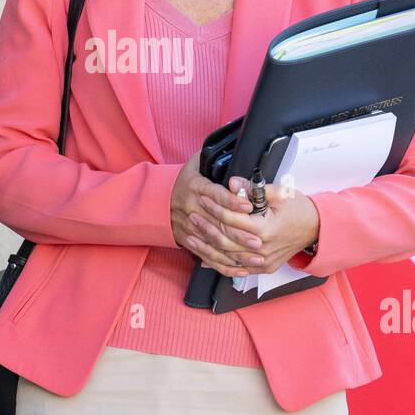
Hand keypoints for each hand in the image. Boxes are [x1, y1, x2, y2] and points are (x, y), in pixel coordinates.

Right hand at [170, 154, 262, 278]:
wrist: (156, 200)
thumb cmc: (184, 180)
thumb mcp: (196, 163)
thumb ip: (214, 156)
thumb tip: (238, 145)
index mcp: (195, 187)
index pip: (214, 194)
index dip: (231, 200)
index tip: (247, 206)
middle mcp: (191, 208)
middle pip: (216, 223)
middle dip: (238, 233)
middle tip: (258, 239)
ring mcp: (189, 226)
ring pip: (213, 242)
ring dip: (234, 252)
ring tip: (254, 256)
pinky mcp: (188, 240)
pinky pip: (207, 255)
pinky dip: (223, 264)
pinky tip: (239, 268)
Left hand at [190, 175, 319, 275]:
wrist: (318, 228)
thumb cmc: (299, 208)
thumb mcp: (280, 193)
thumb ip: (254, 189)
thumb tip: (231, 183)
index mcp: (265, 229)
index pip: (231, 219)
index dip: (215, 207)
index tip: (202, 198)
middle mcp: (262, 249)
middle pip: (226, 241)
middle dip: (206, 228)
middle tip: (191, 217)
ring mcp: (263, 261)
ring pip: (229, 258)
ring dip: (208, 248)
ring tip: (192, 237)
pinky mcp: (264, 267)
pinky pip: (238, 269)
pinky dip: (221, 264)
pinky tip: (205, 258)